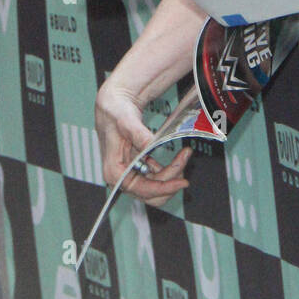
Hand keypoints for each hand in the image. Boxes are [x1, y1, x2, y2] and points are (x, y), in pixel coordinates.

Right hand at [95, 77, 191, 202]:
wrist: (115, 105)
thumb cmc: (115, 113)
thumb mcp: (126, 122)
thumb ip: (139, 135)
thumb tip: (151, 147)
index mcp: (114, 171)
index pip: (142, 190)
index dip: (163, 188)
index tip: (181, 182)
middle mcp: (121, 177)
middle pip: (151, 193)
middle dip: (171, 181)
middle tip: (183, 160)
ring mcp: (130, 174)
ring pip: (157, 187)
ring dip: (172, 174)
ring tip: (184, 155)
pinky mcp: (138, 169)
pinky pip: (157, 178)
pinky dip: (169, 170)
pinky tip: (178, 158)